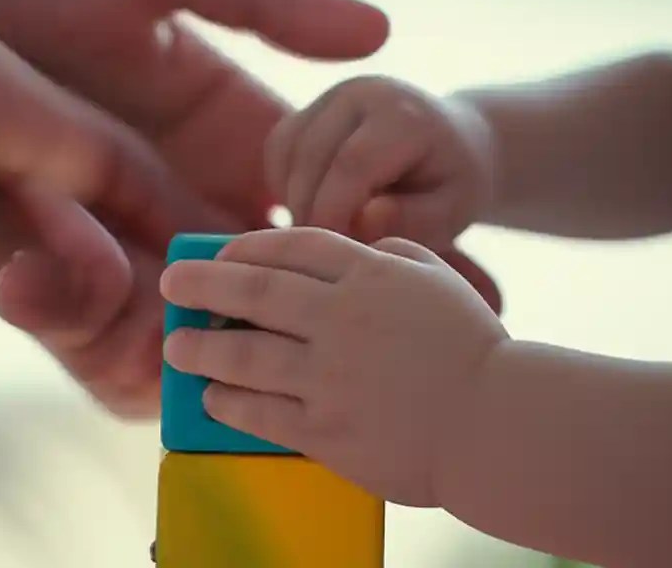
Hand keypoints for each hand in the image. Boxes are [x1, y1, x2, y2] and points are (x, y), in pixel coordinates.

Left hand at [0, 0, 393, 413]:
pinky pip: (72, 333)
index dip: (333, 246)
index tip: (339, 256)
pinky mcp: (25, 264)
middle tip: (230, 305)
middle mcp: (169, 201)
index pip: (303, 212)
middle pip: (243, 296)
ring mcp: (101, 239)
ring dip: (161, 338)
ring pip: (165, 334)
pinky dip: (69, 324)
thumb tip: (378, 32)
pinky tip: (28, 272)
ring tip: (120, 294)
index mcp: (221, 137)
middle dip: (254, 319)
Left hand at [160, 227, 506, 504]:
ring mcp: (332, 376)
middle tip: (171, 284)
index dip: (248, 248)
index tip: (221, 254)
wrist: (500, 426)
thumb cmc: (474, 351)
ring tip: (177, 346)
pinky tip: (212, 396)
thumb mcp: (440, 281)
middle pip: (257, 291)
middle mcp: (344, 319)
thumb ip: (396, 253)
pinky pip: (262, 412)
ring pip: (247, 352)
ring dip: (204, 346)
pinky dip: (230, 402)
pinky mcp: (327, 430)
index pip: (294, 248)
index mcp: (372, 277)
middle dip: (205, 284)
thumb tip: (360, 242)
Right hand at [266, 75, 494, 248]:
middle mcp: (362, 92)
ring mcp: (331, 96)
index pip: (351, 165)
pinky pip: (279, 150)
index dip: (333, 214)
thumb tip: (362, 219)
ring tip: (326, 229)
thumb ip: (411, 220)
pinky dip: (286, 185)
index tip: (334, 251)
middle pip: (311, 157)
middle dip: (309, 211)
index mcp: (404, 115)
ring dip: (294, 199)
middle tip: (325, 250)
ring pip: (287, 153)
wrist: (456, 142)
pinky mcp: (310, 108)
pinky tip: (316, 206)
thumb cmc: (453, 185)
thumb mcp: (451, 212)